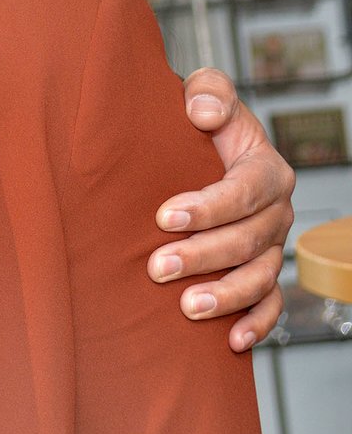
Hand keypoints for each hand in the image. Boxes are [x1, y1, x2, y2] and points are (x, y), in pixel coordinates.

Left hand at [148, 67, 294, 351]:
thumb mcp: (204, 92)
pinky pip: (270, 304)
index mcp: (266, 169)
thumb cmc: (197, 121)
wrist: (195, 147)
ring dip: (226, 296)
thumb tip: (204, 113)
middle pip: (249, 240)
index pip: (245, 191)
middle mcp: (276, 211)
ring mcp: (271, 246)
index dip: (209, 206)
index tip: (164, 217)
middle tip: (157, 267)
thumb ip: (207, 92)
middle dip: (203, 256)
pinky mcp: (262, 272)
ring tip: (187, 308)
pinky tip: (232, 342)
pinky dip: (256, 324)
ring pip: (260, 277)